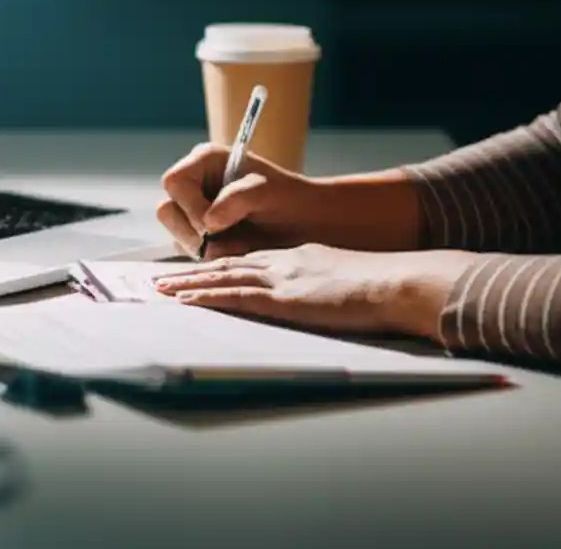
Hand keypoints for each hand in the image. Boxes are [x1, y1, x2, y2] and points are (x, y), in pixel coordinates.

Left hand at [153, 243, 477, 340]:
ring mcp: (283, 279)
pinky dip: (207, 298)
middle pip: (229, 266)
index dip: (221, 267)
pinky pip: (235, 296)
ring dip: (189, 284)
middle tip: (164, 281)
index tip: (198, 273)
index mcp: (301, 259)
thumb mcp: (348, 281)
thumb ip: (326, 288)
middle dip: (194, 274)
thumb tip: (319, 301)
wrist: (399, 283)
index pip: (250, 262)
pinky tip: (186, 300)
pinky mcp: (284, 298)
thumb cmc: (385, 288)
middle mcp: (285, 263)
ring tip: (161, 290)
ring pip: (224, 279)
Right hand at [157, 144, 423, 259]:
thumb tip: (209, 221)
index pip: (175, 182)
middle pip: (167, 210)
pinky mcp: (199, 234)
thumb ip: (237, 199)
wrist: (305, 224)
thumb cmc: (289, 199)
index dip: (190, 206)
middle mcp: (194, 183)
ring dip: (204, 247)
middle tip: (223, 241)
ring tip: (240, 244)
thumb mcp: (267, 191)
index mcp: (205, 160)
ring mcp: (194, 210)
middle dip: (193, 232)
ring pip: (177, 235)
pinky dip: (212, 256)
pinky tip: (238, 250)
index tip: (213, 225)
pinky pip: (190, 250)